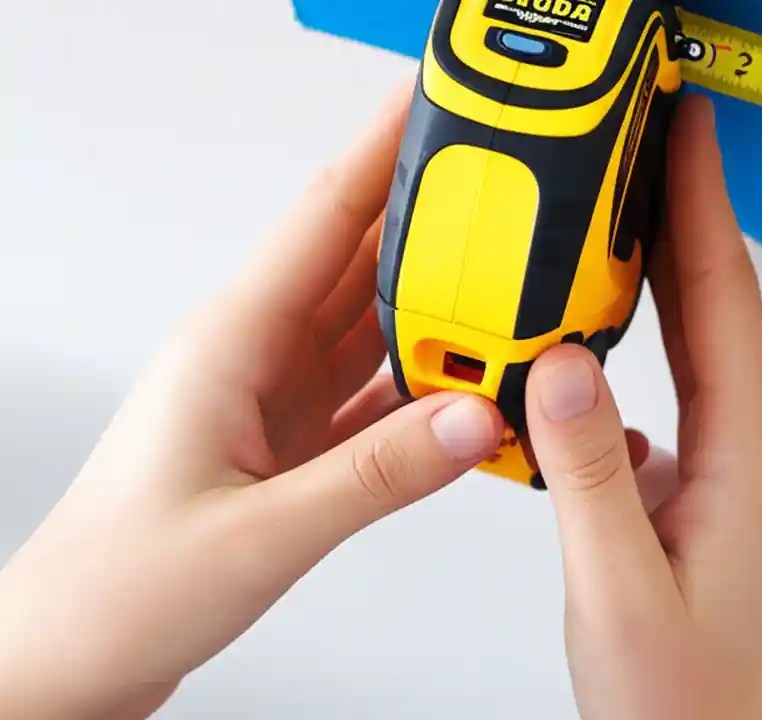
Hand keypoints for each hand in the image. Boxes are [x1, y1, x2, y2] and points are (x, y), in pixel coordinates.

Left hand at [0, 81, 503, 718]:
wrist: (72, 656)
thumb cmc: (119, 589)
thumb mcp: (261, 532)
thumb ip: (378, 475)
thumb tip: (476, 417)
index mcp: (229, 342)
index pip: (322, 218)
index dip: (381, 148)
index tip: (437, 103)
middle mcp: (253, 354)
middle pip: (359, 258)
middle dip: (433, 212)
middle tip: (511, 188)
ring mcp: (275, 396)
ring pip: (375, 321)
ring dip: (439, 299)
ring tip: (514, 276)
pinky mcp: (293, 440)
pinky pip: (378, 387)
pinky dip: (428, 378)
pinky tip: (474, 377)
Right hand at [525, 95, 761, 719]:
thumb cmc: (692, 711)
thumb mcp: (620, 594)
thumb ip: (587, 477)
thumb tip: (557, 366)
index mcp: (754, 458)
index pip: (724, 299)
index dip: (700, 201)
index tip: (686, 129)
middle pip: (717, 310)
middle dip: (682, 218)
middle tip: (646, 145)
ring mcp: (747, 475)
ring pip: (698, 355)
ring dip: (659, 288)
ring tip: (613, 226)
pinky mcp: (719, 498)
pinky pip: (681, 403)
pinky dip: (641, 363)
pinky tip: (593, 358)